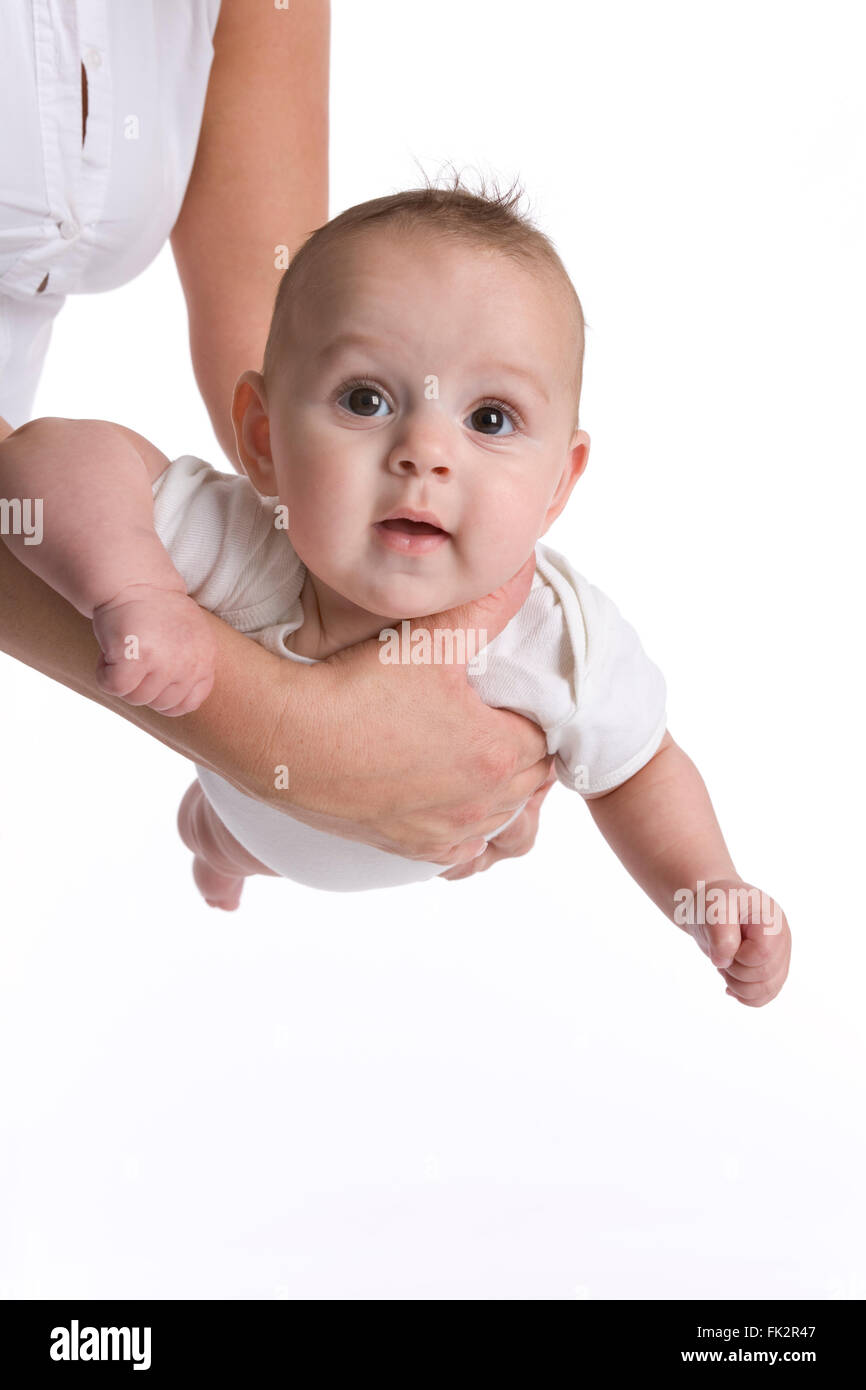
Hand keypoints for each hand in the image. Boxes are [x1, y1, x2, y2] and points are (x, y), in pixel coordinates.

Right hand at [92, 583, 215, 715]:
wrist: (133, 579)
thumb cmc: (157, 610)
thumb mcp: (189, 639)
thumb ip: (190, 668)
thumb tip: (174, 705)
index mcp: (206, 659)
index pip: (187, 704)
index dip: (162, 695)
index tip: (151, 673)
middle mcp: (190, 663)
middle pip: (158, 704)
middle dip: (140, 685)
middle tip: (135, 655)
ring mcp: (164, 661)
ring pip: (135, 698)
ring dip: (121, 678)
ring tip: (124, 649)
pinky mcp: (136, 656)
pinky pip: (114, 687)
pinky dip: (103, 674)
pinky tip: (109, 651)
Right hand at [273, 552, 553, 866]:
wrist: (285, 742)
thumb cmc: (357, 689)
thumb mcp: (432, 638)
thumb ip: (487, 604)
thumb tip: (525, 566)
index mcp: (497, 753)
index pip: (546, 735)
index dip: (533, 712)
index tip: (512, 696)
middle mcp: (479, 804)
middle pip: (530, 781)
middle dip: (522, 752)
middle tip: (498, 720)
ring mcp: (445, 834)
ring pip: (500, 820)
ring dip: (499, 794)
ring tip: (475, 760)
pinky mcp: (411, 850)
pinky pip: (462, 854)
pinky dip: (464, 832)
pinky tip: (446, 805)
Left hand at [689, 877, 790, 1005]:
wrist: (712, 906)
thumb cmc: (714, 902)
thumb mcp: (713, 907)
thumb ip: (721, 933)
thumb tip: (724, 962)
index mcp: (772, 919)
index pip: (763, 954)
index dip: (739, 956)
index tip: (723, 943)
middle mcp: (782, 939)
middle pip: (766, 975)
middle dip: (735, 970)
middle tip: (721, 953)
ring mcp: (779, 956)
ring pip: (767, 990)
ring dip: (738, 984)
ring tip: (725, 965)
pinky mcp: (770, 970)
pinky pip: (764, 996)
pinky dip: (744, 995)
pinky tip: (729, 982)